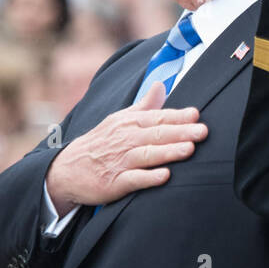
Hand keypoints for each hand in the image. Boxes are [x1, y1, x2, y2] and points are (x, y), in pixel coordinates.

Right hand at [44, 82, 207, 215]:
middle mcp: (126, 140)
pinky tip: (165, 176)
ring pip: (147, 155)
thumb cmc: (101, 143)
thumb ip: (144, 105)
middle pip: (156, 134)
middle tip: (202, 132)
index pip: (157, 117)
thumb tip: (161, 85)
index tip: (196, 115)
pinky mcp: (114, 182)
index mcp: (129, 123)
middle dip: (180, 132)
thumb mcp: (119, 119)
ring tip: (189, 150)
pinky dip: (148, 178)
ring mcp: (120, 161)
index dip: (177, 116)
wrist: (66, 170)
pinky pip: (133, 179)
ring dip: (168, 152)